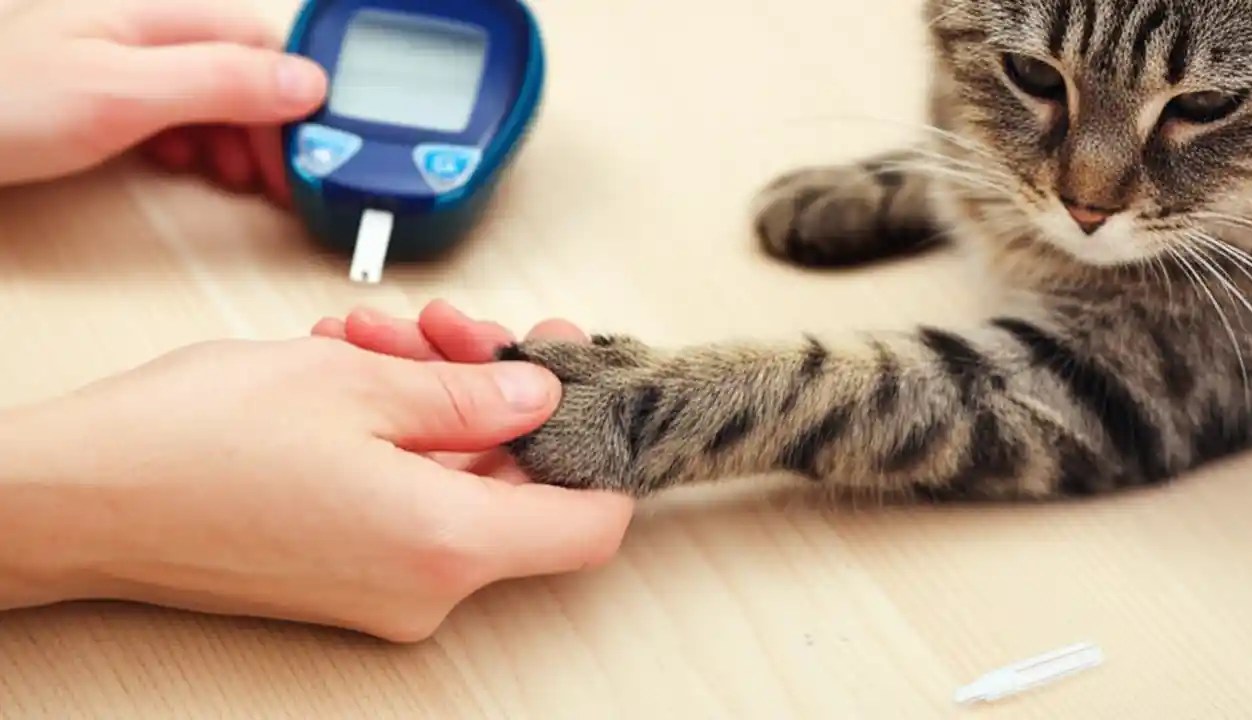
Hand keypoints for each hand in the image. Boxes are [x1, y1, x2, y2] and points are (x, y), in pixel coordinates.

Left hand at [0, 0, 326, 203]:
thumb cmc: (0, 102)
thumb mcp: (123, 95)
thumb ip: (219, 83)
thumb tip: (307, 84)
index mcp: (158, 10)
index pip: (264, 46)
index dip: (296, 103)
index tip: (308, 156)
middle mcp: (145, 24)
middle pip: (242, 70)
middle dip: (267, 128)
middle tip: (276, 184)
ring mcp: (121, 54)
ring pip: (210, 91)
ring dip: (232, 138)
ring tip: (229, 179)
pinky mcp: (100, 86)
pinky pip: (172, 108)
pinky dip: (189, 140)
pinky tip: (178, 163)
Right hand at [0, 334, 631, 642]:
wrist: (79, 498)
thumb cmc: (200, 441)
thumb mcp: (361, 385)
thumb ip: (475, 393)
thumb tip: (541, 395)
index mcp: (446, 547)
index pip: (592, 524)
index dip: (604, 448)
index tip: (583, 380)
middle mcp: (425, 587)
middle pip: (519, 485)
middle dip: (496, 386)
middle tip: (454, 324)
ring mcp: (382, 588)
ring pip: (456, 479)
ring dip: (433, 395)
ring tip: (375, 338)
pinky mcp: (343, 573)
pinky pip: (406, 496)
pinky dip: (395, 431)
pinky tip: (348, 371)